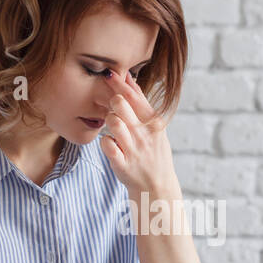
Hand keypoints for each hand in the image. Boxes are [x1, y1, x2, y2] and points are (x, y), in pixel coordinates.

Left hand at [97, 69, 178, 196]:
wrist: (157, 188)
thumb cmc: (153, 153)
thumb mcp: (154, 128)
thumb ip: (141, 103)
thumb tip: (129, 78)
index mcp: (154, 123)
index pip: (134, 96)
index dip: (119, 82)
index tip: (108, 74)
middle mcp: (145, 135)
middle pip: (121, 104)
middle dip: (111, 101)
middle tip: (110, 106)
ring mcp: (134, 150)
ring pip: (113, 122)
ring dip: (108, 121)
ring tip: (112, 126)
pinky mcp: (123, 165)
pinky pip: (106, 145)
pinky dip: (104, 142)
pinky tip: (110, 144)